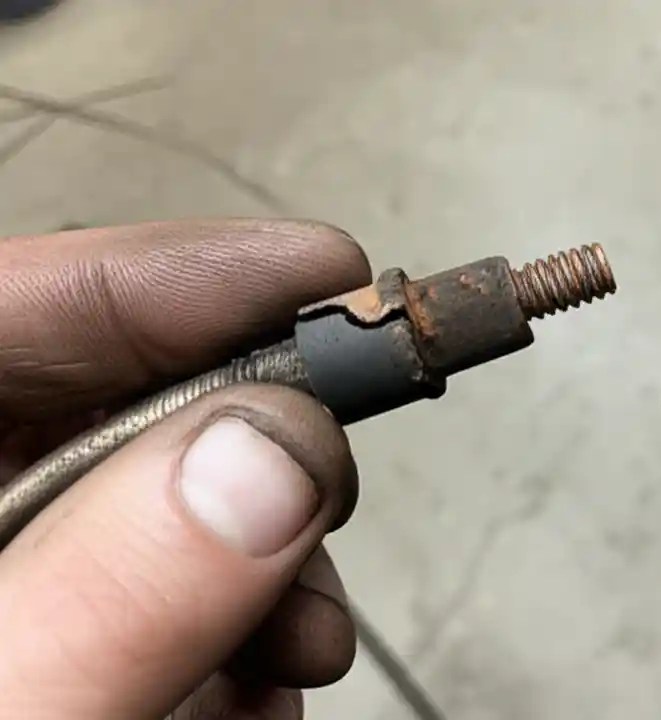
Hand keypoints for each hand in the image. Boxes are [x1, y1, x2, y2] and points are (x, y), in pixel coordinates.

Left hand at [0, 220, 370, 717]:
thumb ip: (110, 593)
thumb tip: (273, 454)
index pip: (10, 312)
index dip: (171, 273)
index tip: (324, 272)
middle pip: (106, 406)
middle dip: (247, 448)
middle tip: (328, 478)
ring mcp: (14, 582)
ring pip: (159, 512)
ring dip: (265, 569)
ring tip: (303, 642)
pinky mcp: (58, 647)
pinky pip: (165, 605)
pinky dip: (239, 641)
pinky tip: (256, 692)